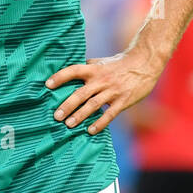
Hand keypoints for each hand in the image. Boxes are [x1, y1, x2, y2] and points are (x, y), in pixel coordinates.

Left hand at [45, 49, 162, 135]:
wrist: (145, 63)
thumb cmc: (120, 63)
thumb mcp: (102, 62)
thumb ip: (87, 67)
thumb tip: (70, 71)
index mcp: (94, 69)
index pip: (73, 71)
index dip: (60, 77)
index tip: (47, 85)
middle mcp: (101, 80)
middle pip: (81, 93)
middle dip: (67, 105)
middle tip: (56, 116)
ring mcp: (112, 91)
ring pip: (93, 105)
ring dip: (80, 115)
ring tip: (68, 125)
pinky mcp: (123, 101)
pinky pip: (109, 114)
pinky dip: (99, 123)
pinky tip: (90, 130)